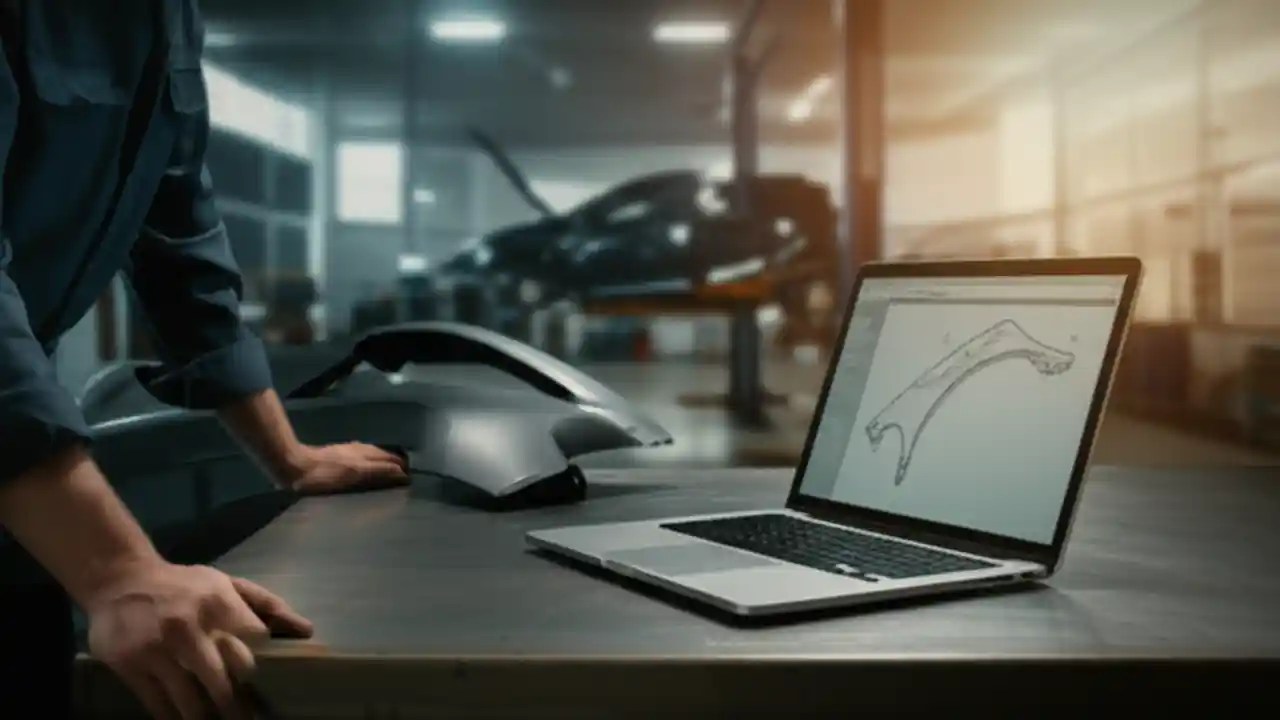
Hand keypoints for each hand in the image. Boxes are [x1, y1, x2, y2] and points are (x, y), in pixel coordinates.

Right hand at [84, 559, 312, 719]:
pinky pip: (159, 703)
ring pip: (190, 699)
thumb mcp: (227, 583)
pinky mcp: (131, 666)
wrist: (120, 579)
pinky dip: (175, 718)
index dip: (265, 671)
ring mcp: (158, 650)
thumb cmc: (185, 586)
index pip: (254, 646)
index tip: (276, 691)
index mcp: (220, 604)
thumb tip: (307, 632)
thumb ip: (268, 606)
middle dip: (239, 708)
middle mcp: (190, 628)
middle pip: (223, 681)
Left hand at [279, 443, 409, 494]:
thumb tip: (399, 473)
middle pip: (384, 456)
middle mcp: (359, 453)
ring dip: (387, 458)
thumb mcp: (348, 478)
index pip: (389, 465)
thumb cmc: (319, 478)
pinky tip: (371, 459)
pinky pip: (365, 451)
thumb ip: (375, 474)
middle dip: (397, 463)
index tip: (411, 479)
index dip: (400, 471)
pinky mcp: (340, 450)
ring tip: (395, 464)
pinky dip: (375, 455)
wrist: (293, 464)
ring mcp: (349, 450)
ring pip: (375, 451)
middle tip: (408, 472)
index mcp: (362, 461)